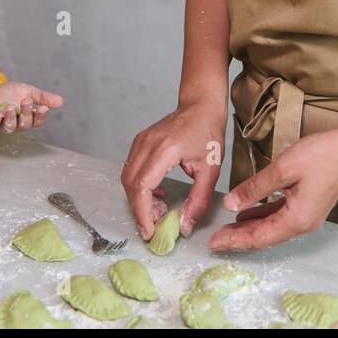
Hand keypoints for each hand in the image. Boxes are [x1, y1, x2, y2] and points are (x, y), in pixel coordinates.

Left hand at [0, 82, 63, 132]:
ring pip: (9, 127)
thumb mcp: (27, 91)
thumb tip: (61, 101)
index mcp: (27, 117)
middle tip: (25, 100)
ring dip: (10, 118)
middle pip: (24, 125)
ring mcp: (2, 125)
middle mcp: (16, 124)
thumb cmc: (8, 93)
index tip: (43, 107)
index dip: (41, 116)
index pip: (37, 121)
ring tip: (9, 106)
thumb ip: (42, 97)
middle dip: (25, 113)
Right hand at [121, 100, 227, 240]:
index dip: (142, 212)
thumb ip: (198, 201)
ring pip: (127, 178)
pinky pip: (131, 169)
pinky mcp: (140, 142)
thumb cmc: (208, 134)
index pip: (142, 186)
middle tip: (156, 223)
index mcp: (165, 149)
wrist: (201, 106)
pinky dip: (139, 186)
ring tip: (160, 208)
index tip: (149, 230)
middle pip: (130, 184)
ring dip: (139, 199)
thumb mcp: (210, 171)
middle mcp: (148, 143)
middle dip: (139, 209)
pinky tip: (158, 193)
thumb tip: (184, 226)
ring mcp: (141, 141)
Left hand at [206, 128, 337, 251]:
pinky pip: (279, 217)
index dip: (235, 241)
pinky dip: (261, 217)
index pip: (259, 237)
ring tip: (226, 228)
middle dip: (238, 238)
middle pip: (264, 236)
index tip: (214, 243)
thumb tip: (230, 205)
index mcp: (297, 219)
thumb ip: (254, 189)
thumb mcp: (282, 169)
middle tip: (214, 239)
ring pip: (271, 228)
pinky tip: (246, 213)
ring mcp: (306, 216)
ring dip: (248, 228)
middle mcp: (303, 224)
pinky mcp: (307, 206)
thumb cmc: (322, 155)